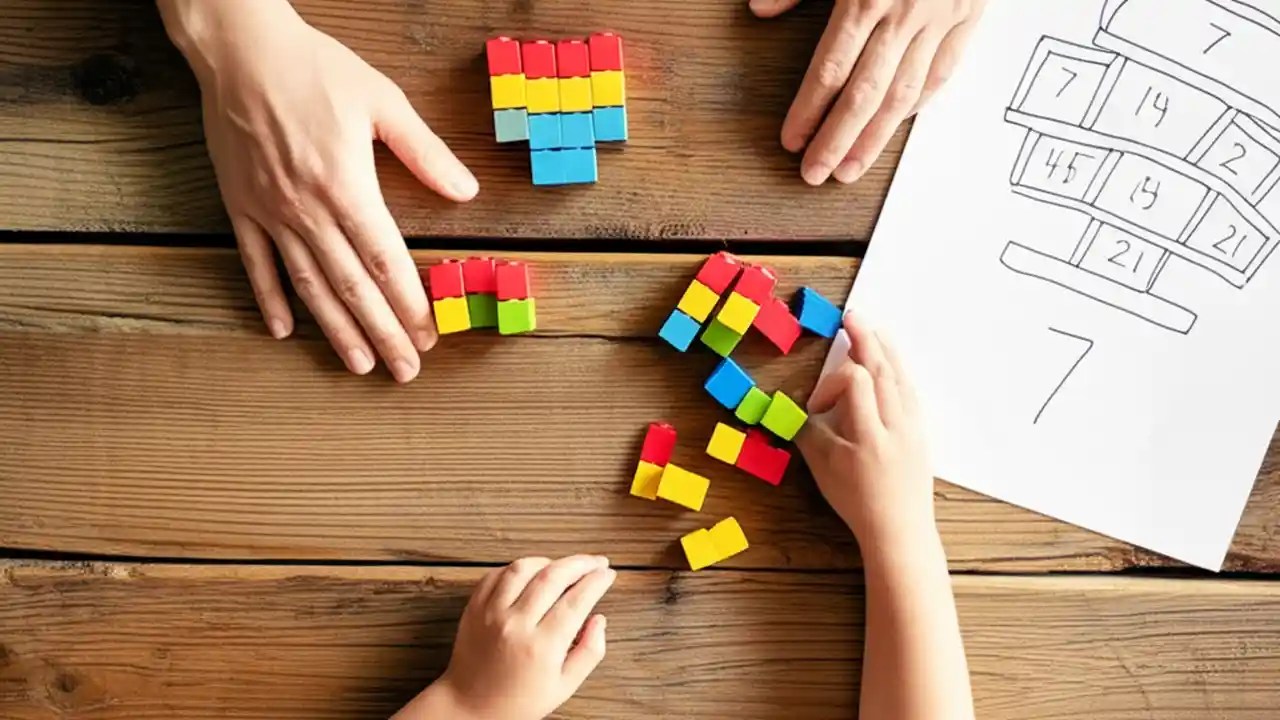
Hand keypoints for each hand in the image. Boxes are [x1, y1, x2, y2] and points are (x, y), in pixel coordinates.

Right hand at [159, 0, 478, 381]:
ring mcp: (270, 211)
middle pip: (352, 286)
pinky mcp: (240, 205)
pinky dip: (269, 298)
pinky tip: (283, 329)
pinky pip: (255, 263)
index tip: (429, 335)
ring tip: (359, 364)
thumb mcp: (383, 101)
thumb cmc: (315, 69)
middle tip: (405, 370)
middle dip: (383, 332)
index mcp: (347, 186)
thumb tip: (465, 191)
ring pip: (308, 285)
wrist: (240, 49)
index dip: (409, 304)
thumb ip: (425, 152)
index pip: (385, 261)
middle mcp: (308, 209)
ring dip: (335, 329)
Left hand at [396, 555, 615, 719]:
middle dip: (581, 563)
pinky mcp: (474, 608)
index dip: (597, 581)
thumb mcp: (564, 686)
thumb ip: (589, 652)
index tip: (607, 574)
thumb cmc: (517, 701)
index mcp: (542, 646)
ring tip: (564, 566)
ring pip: (524, 567)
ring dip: (549, 561)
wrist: (469, 707)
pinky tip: (531, 572)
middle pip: (554, 576)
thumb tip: (599, 620)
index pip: (577, 600)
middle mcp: (516, 624)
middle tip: (595, 562)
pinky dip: (518, 567)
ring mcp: (492, 613)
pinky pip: (497, 574)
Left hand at [751, 0, 986, 184]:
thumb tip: (760, 10)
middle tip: (813, 173)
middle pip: (864, 94)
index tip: (790, 140)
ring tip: (850, 168)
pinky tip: (895, 128)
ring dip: (874, 138)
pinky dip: (917, 105)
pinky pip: (943, 73)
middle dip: (835, 139)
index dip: (808, 110)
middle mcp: (904, 14)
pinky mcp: (969, 16)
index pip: (830, 70)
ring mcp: (941, 18)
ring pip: (904, 94)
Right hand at [796, 313, 935, 553]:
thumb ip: (812, 433)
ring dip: (885, 349)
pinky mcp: (920, 431)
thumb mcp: (824, 469)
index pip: (856, 382)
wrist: (899, 529)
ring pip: (900, 376)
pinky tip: (892, 363)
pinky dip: (898, 370)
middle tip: (852, 317)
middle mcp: (896, 425)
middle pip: (883, 369)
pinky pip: (910, 390)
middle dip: (865, 339)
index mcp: (870, 435)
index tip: (816, 407)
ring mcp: (912, 426)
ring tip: (873, 330)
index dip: (831, 383)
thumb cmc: (857, 502)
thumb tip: (803, 409)